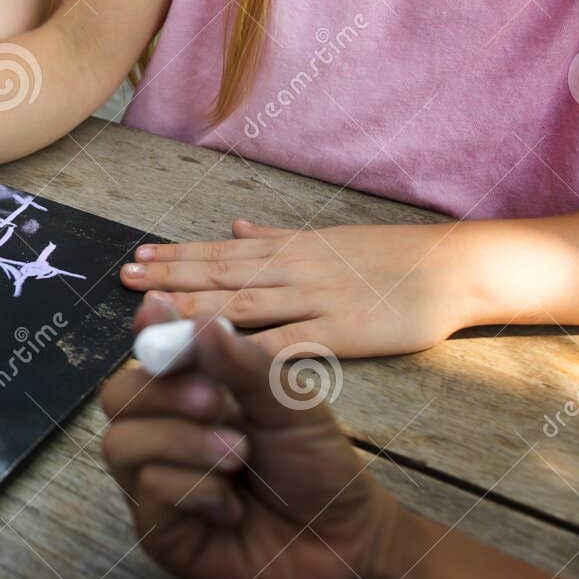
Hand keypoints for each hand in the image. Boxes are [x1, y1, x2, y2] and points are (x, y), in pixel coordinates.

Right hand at [100, 293, 417, 578]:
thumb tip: (198, 321)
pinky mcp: (158, 533)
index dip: (147, 333)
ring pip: (120, 443)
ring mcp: (155, 486)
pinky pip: (147, 491)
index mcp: (191, 398)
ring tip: (239, 457)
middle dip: (162, 392)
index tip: (158, 308)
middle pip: (116, 396)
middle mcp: (164, 438)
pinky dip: (195, 490)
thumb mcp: (289, 405)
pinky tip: (233, 508)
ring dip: (182, 443)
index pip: (147, 357)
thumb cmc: (319, 471)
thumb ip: (242, 365)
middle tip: (216, 402)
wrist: (347, 546)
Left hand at [120, 219, 474, 357]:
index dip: (176, 255)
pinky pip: (287, 341)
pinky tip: (215, 354)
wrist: (455, 268)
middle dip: (168, 277)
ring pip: (242, 303)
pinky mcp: (340, 331)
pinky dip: (249, 347)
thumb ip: (276, 236)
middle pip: (220, 273)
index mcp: (291, 248)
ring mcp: (316, 298)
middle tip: (122, 279)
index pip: (222, 250)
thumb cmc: (393, 258)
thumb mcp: (328, 239)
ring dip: (191, 308)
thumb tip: (234, 224)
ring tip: (149, 312)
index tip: (136, 256)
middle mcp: (294, 268)